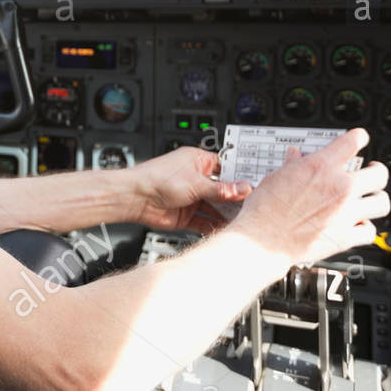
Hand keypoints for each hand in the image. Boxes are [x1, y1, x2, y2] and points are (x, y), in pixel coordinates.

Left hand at [132, 146, 252, 234]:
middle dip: (236, 198)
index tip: (256, 185)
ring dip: (226, 214)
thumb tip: (243, 189)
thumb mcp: (195, 183)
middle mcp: (196, 179)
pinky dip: (214, 225)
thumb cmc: (157, 179)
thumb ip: (221, 189)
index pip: (226, 168)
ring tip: (243, 219)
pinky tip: (226, 229)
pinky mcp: (186, 215)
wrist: (134, 197)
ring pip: (215, 207)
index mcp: (198, 162)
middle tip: (254, 206)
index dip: (240, 177)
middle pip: (223, 190)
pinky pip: (204, 221)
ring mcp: (191, 198)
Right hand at [231, 128, 388, 266]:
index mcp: (320, 167)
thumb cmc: (264, 209)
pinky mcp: (345, 237)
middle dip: (377, 172)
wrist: (263, 239)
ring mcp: (346, 213)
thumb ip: (292, 166)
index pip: (352, 142)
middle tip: (373, 172)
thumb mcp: (275, 177)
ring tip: (371, 200)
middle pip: (379, 174)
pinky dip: (365, 228)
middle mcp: (339, 187)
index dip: (358, 138)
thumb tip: (295, 157)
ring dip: (377, 200)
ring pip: (381, 203)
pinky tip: (358, 226)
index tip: (359, 139)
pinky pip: (369, 231)